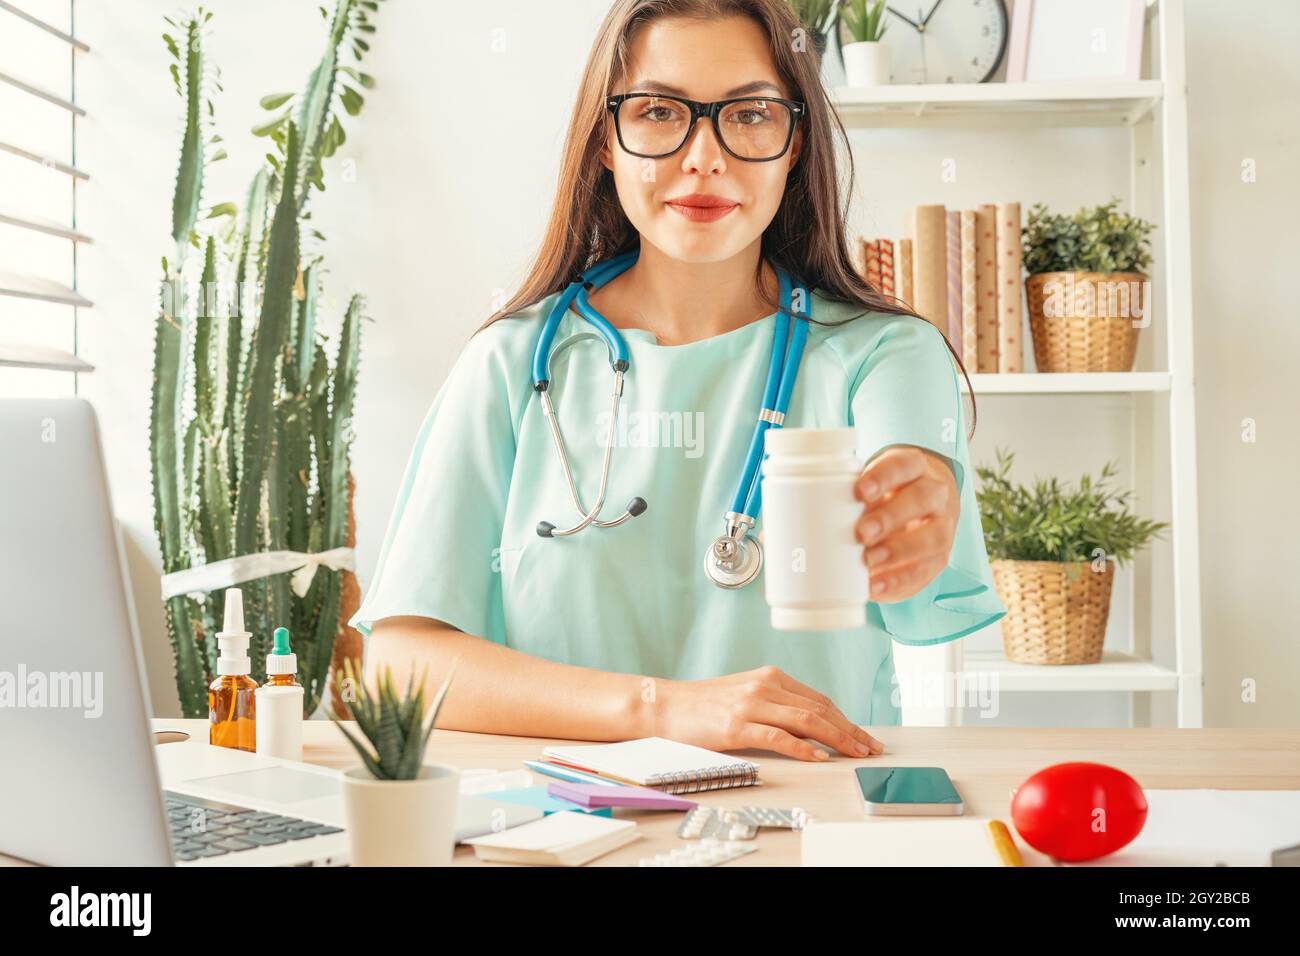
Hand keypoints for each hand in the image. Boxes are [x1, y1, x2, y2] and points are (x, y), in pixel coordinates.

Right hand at [652, 666, 884, 761]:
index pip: (818, 700)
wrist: (665, 705)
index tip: (863, 735)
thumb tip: (809, 724)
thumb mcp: (744, 694)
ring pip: (805, 721)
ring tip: (855, 753)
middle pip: (819, 709)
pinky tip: (819, 756)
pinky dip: (802, 747)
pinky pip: (778, 736)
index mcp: (770, 677)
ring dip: (836, 738)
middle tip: (870, 747)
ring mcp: (751, 705)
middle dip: (849, 730)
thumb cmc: (703, 705)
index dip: (845, 719)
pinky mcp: (736, 726)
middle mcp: (764, 686)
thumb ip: (774, 703)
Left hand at [854, 445, 958, 602]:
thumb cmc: (885, 495)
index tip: (861, 491)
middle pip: (920, 500)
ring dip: (899, 551)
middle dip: (890, 517)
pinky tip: (876, 586)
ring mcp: (943, 526)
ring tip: (870, 561)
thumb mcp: (871, 485)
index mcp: (914, 467)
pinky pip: (926, 570)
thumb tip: (801, 524)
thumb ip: (845, 497)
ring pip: (933, 537)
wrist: (924, 507)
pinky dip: (899, 580)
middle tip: (862, 532)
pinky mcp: (940, 557)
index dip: (883, 477)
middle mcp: (934, 494)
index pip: (903, 466)